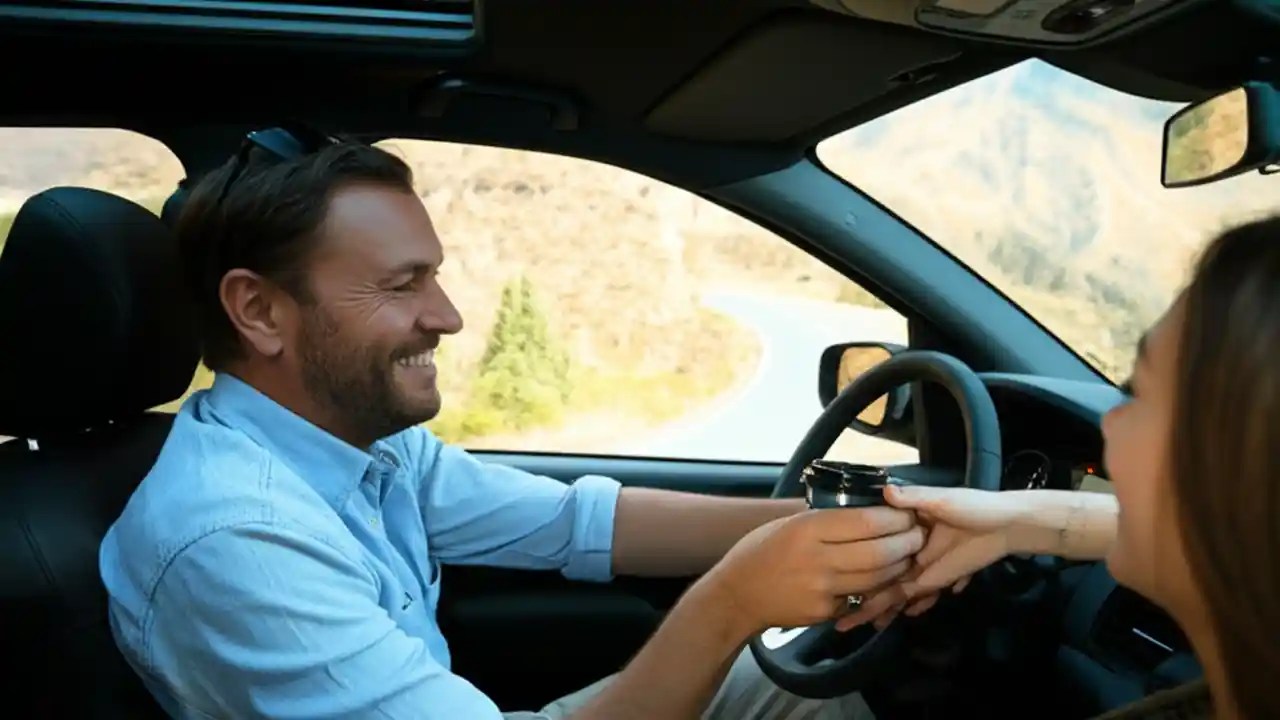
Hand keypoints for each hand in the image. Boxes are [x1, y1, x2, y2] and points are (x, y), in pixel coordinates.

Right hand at [698, 507, 924, 636]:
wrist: (738, 594)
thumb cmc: (761, 549)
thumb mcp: (789, 524)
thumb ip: (825, 520)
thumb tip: (867, 508)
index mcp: (808, 529)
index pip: (866, 522)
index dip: (894, 517)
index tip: (908, 512)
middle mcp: (818, 559)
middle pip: (879, 552)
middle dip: (907, 542)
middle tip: (918, 534)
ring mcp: (823, 589)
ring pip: (878, 578)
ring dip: (899, 566)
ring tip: (909, 554)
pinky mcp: (826, 612)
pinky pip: (861, 597)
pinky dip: (877, 587)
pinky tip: (884, 577)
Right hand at [836, 484, 1025, 629]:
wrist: (1006, 524)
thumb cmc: (973, 506)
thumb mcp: (941, 499)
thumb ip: (913, 498)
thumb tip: (884, 490)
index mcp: (905, 527)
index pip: (874, 545)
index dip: (855, 558)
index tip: (833, 569)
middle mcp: (909, 549)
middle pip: (880, 575)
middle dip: (863, 595)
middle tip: (842, 619)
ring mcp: (924, 566)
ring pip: (896, 590)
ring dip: (881, 607)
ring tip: (862, 625)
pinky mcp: (940, 578)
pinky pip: (919, 596)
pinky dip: (910, 606)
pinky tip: (896, 619)